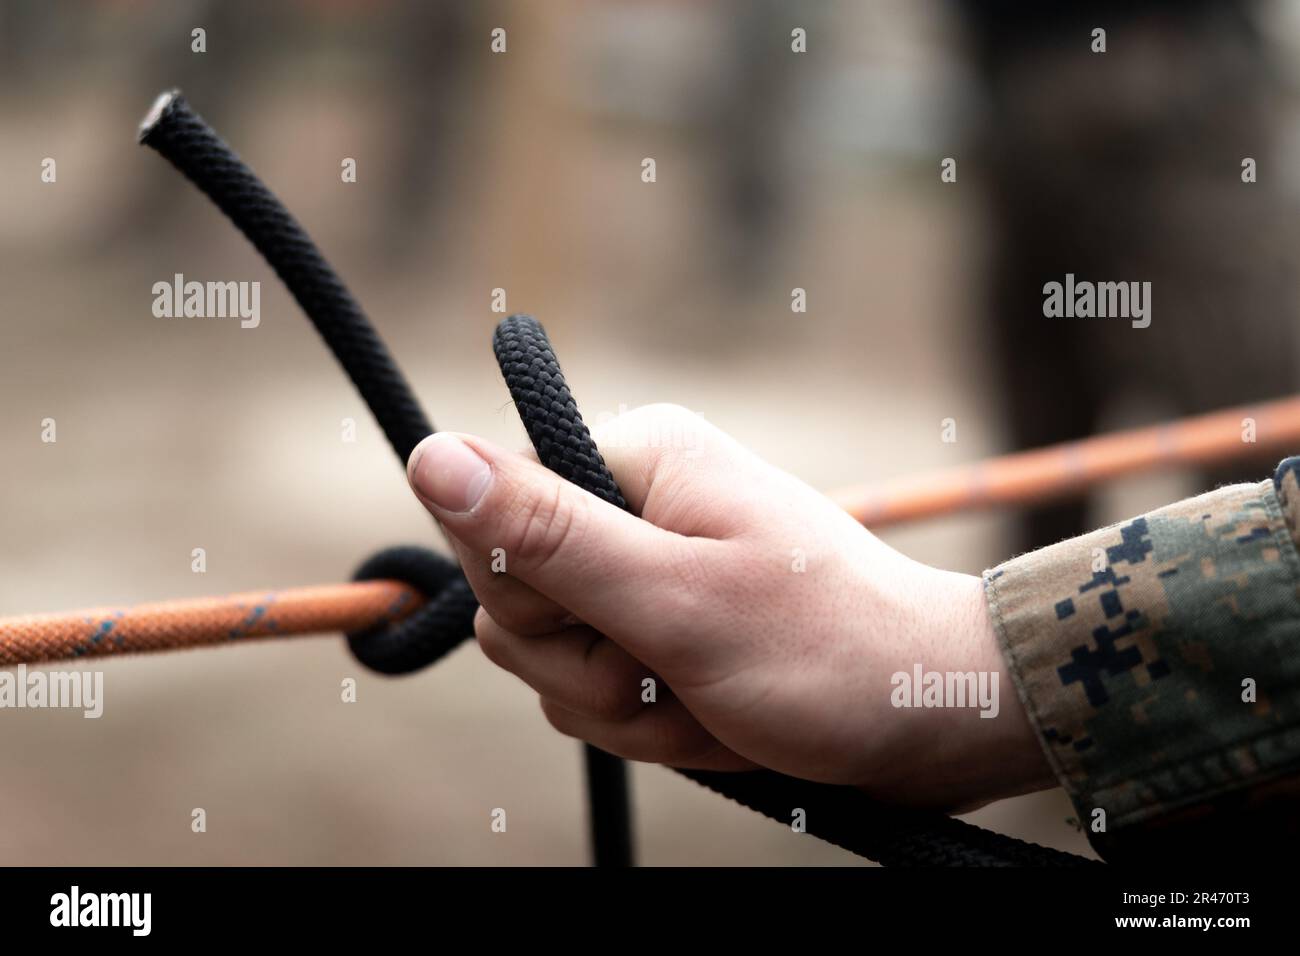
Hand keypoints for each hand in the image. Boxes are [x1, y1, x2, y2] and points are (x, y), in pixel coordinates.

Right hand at [407, 404, 1053, 810]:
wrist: (929, 720)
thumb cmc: (827, 653)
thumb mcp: (676, 599)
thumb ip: (546, 534)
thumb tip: (428, 453)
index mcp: (635, 462)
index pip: (491, 520)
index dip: (534, 598)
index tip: (623, 623)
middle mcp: (633, 508)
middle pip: (514, 604)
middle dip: (592, 670)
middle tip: (677, 675)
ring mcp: (647, 576)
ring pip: (552, 665)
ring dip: (630, 712)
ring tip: (714, 701)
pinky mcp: (662, 634)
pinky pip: (598, 697)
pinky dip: (655, 729)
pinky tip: (719, 720)